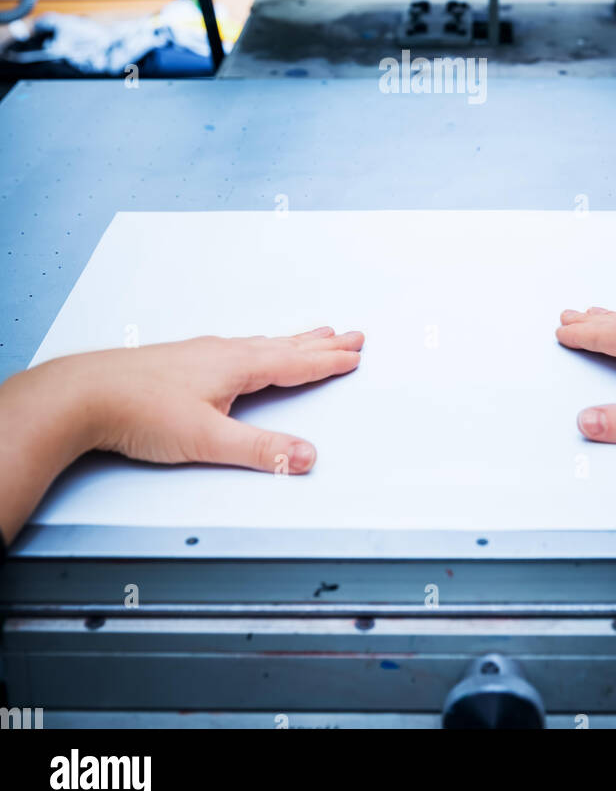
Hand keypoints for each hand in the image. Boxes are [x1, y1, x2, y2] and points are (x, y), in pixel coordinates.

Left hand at [0, 327, 363, 542]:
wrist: (85, 394)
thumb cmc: (141, 412)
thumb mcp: (208, 439)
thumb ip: (261, 449)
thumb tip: (307, 456)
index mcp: (237, 366)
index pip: (294, 363)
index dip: (327, 362)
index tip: (354, 355)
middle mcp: (223, 353)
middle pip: (284, 346)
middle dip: (320, 344)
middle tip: (351, 335)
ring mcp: (201, 355)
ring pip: (260, 344)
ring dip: (293, 341)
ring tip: (312, 335)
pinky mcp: (182, 362)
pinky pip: (237, 347)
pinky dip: (261, 346)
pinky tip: (249, 350)